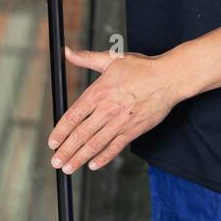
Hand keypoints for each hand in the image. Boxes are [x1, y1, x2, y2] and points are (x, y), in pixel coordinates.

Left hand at [46, 45, 182, 173]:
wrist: (168, 79)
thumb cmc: (141, 68)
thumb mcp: (111, 59)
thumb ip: (86, 58)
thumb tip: (67, 52)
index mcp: (98, 92)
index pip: (73, 116)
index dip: (60, 131)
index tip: (52, 142)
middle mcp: (106, 110)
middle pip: (81, 135)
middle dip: (66, 151)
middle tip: (56, 162)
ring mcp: (120, 123)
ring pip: (95, 145)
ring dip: (79, 158)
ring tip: (68, 168)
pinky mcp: (133, 131)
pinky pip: (115, 148)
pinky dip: (103, 158)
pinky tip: (93, 165)